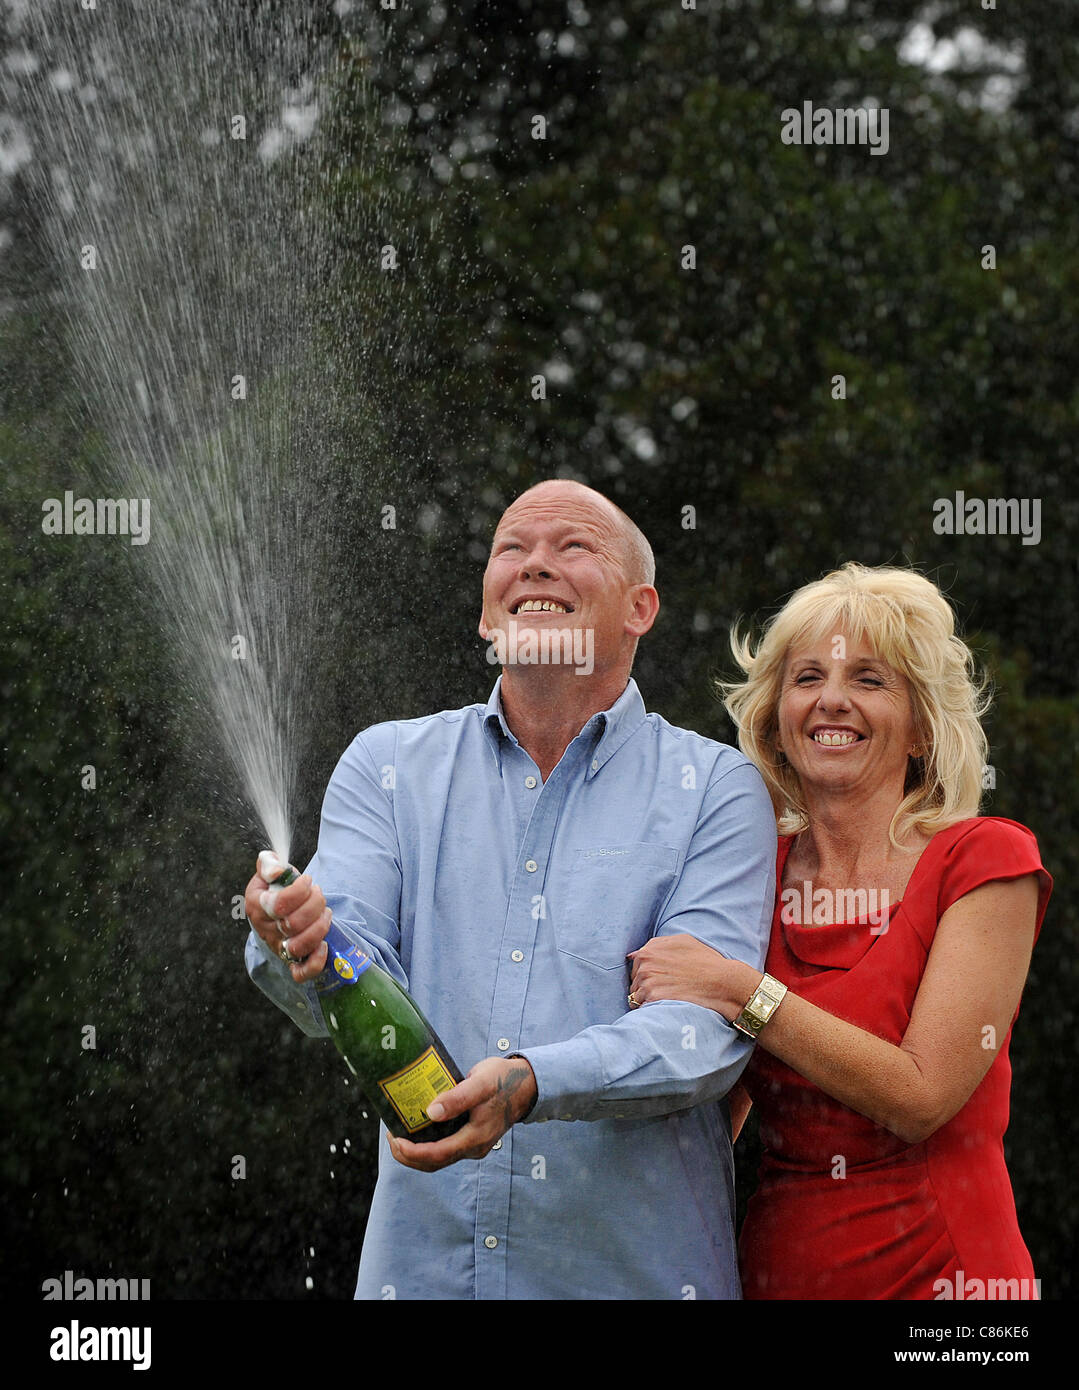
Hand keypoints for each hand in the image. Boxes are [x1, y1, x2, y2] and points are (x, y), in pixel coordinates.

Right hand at [243, 861, 331, 984]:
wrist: (275, 912)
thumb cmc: (275, 889)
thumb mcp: (268, 872)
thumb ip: (268, 864)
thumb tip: (277, 871)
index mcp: (257, 906)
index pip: (279, 904)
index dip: (300, 890)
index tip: (308, 880)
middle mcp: (266, 930)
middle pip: (293, 924)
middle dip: (315, 904)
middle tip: (319, 894)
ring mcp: (279, 947)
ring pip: (299, 946)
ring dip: (320, 927)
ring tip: (326, 912)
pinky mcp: (291, 961)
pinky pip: (301, 973)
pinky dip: (315, 962)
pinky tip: (324, 945)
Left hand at [388, 1056, 537, 1172]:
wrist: (526, 1084)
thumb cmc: (503, 1080)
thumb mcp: (479, 1083)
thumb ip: (457, 1098)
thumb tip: (431, 1111)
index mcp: (475, 1137)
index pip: (437, 1154)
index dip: (413, 1152)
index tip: (395, 1139)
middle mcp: (474, 1147)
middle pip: (434, 1162)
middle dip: (408, 1155)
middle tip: (391, 1136)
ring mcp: (473, 1144)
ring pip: (439, 1158)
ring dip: (416, 1152)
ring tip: (399, 1134)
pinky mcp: (471, 1138)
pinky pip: (445, 1148)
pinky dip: (427, 1144)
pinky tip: (418, 1129)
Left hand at [628, 934, 758, 1019]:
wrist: (721, 981)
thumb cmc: (704, 960)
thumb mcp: (682, 941)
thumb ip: (657, 944)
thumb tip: (635, 953)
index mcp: (648, 950)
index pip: (635, 964)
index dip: (647, 973)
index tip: (660, 978)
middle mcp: (645, 964)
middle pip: (634, 981)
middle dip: (645, 986)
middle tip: (665, 990)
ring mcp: (648, 981)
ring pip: (636, 995)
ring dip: (646, 999)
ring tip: (666, 999)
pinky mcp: (653, 997)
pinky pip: (642, 1006)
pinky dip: (650, 1008)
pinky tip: (665, 1006)